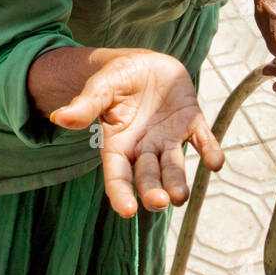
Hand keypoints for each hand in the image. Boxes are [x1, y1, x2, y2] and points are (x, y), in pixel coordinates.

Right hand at [49, 50, 223, 216]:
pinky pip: (203, 140)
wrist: (145, 62)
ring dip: (178, 182)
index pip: (117, 175)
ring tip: (181, 196)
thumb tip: (60, 118)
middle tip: (159, 202)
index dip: (121, 193)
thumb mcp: (101, 87)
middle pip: (148, 177)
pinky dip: (210, 152)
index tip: (127, 211)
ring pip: (174, 166)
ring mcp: (169, 138)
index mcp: (119, 144)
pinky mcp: (191, 123)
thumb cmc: (117, 78)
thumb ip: (86, 105)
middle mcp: (144, 148)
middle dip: (153, 191)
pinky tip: (215, 162)